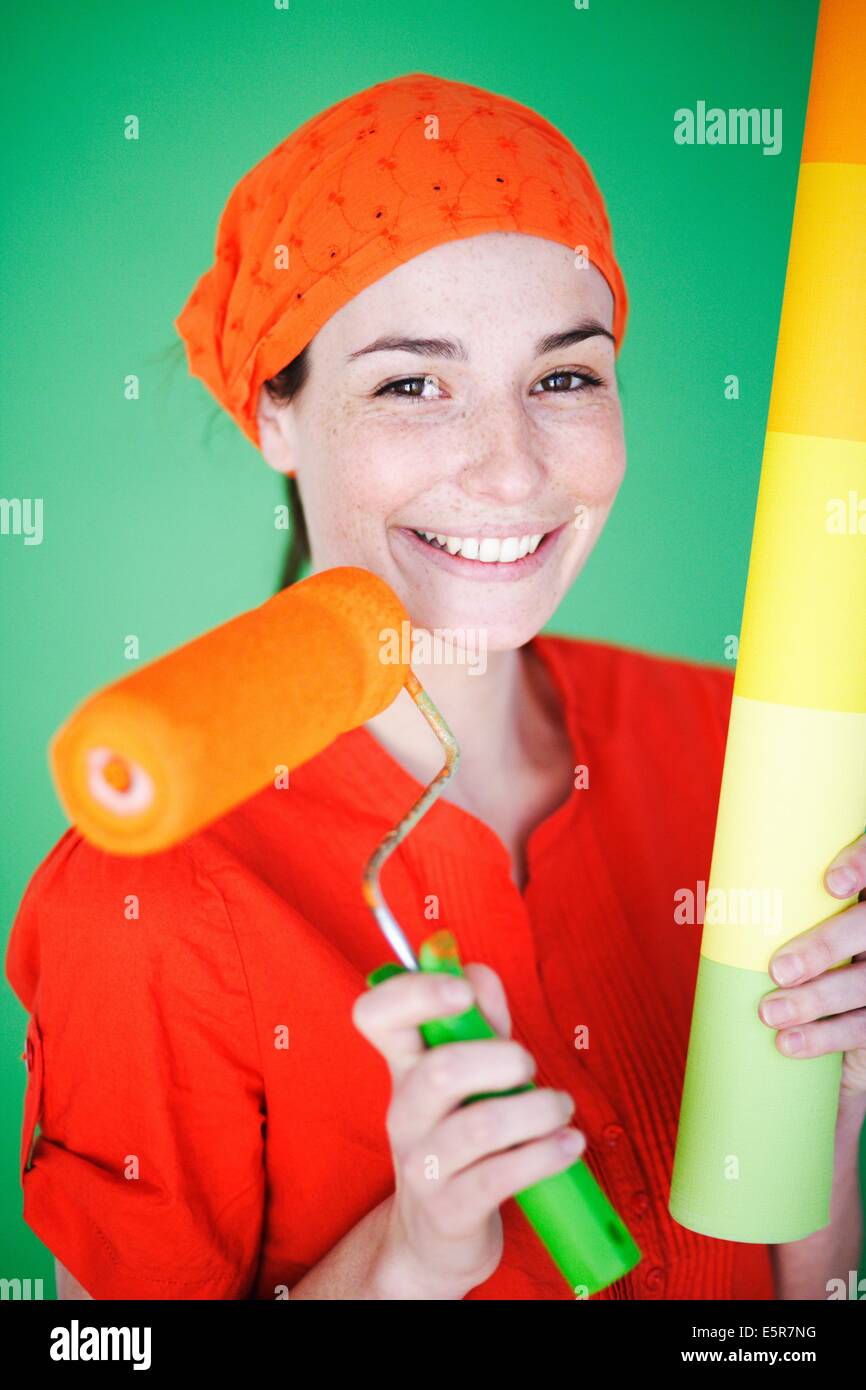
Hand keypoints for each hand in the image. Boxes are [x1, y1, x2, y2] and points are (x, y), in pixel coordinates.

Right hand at [352, 962, 584, 1298]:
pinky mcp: (450, 1209)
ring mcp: (422, 1164)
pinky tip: (569, 1144)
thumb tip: (479, 972)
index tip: (460, 992)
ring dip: (536, 1109)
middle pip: (440, 1070)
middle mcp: (404, 1112)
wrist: (436, 1237)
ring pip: (479, 1126)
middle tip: (528, 1065)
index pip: (375, 1016)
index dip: (413, 993)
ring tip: (561, 1108)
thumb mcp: (468, 1076)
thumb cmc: (461, 1138)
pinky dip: (545, 1154)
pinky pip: (499, 1177)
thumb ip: (478, 1021)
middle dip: (502, 1058)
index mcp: (403, 1067)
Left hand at [759, 832, 865, 1101]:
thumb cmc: (806, 952)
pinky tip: (790, 1042)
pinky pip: (863, 1028)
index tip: (832, 884)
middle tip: (778, 969)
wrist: (841, 1020)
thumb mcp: (801, 922)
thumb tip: (722, 889)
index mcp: (861, 898)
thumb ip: (784, 905)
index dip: (860, 866)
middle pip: (865, 930)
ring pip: (864, 985)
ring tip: (769, 1012)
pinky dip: (824, 1037)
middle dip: (824, 948)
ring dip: (815, 1000)